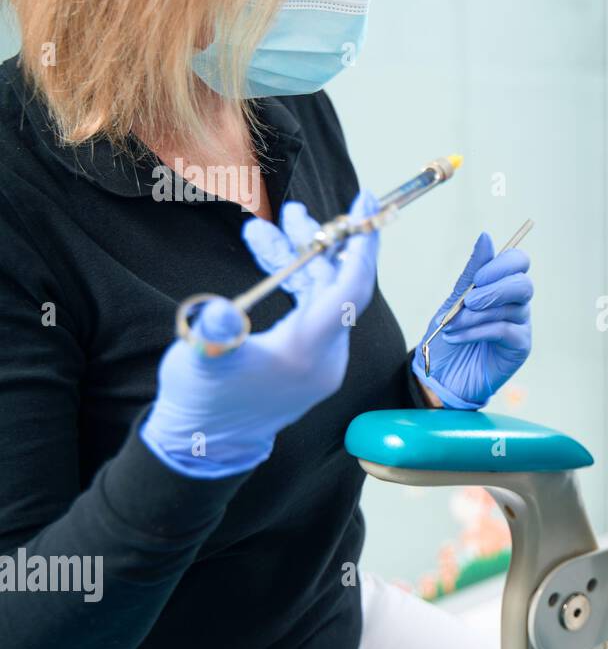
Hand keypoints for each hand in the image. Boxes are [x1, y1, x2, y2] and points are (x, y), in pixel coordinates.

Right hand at [141, 190, 380, 477]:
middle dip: (317, 244)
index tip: (366, 204)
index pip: (352, 287)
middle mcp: (326, 354)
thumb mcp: (200, 361)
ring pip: (321, 294)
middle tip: (291, 210)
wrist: (205, 443)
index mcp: (310, 350)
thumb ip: (213, 334)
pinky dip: (291, 282)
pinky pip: (310, 309)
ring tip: (264, 229)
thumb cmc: (202, 401)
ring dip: (297, 260)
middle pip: (336, 284)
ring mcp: (320, 358)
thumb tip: (221, 313)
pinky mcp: (307, 359)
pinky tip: (263, 256)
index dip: (362, 244)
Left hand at [412, 231, 531, 409]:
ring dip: (475, 315)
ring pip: (510, 308)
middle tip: (468, 301)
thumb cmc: (449, 336)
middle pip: (523, 283)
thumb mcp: (453, 300)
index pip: (518, 262)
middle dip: (493, 289)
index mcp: (502, 285)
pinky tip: (457, 336)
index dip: (501, 264)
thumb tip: (486, 236)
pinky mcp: (520, 346)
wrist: (441, 376)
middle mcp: (516, 302)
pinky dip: (476, 331)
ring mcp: (521, 324)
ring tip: (451, 325)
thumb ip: (472, 272)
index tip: (477, 279)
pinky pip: (503, 330)